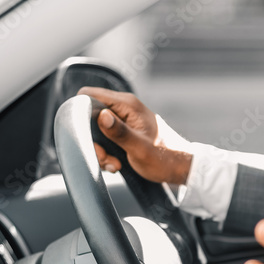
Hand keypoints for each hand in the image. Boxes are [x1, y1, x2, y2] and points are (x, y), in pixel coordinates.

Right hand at [76, 87, 192, 184]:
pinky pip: (105, 139)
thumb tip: (101, 115)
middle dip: (92, 140)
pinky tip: (117, 164)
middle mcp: (125, 107)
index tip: (90, 137)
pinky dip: (107, 153)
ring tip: (115, 164)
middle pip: (89, 116)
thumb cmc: (166, 159)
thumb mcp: (140, 149)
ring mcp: (124, 119)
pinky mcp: (124, 131)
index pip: (88, 94)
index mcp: (128, 105)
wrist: (182, 168)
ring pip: (95, 131)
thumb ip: (119, 132)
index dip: (81, 114)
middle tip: (106, 157)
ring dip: (100, 151)